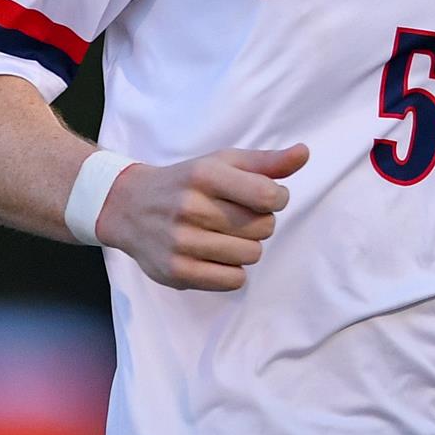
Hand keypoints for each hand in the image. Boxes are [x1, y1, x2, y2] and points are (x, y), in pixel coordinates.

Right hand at [96, 143, 309, 291]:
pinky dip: (232, 271)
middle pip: (264, 228)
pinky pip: (232, 280)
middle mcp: (191, 206)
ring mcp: (181, 241)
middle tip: (237, 217)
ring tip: (224, 236)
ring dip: (246, 247)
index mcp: (206, 175)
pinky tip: (216, 256)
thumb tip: (305, 153)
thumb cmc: (187, 182)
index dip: (277, 198)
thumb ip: (266, 162)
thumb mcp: (222, 162)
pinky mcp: (176, 271)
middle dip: (259, 223)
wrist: (129, 206)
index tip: (263, 197)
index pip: (269, 195)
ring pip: (250, 255)